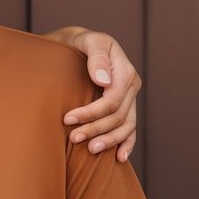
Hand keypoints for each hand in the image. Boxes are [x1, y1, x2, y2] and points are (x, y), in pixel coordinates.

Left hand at [47, 27, 140, 162]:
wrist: (82, 45)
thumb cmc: (82, 42)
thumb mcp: (88, 41)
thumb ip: (96, 56)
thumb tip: (103, 81)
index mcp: (125, 71)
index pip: (112, 100)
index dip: (91, 112)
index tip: (67, 119)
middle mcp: (131, 87)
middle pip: (118, 116)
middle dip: (96, 129)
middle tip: (73, 138)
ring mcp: (130, 99)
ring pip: (126, 126)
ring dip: (109, 141)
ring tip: (90, 150)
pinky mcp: (125, 107)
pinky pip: (131, 129)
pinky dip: (127, 144)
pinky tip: (119, 157)